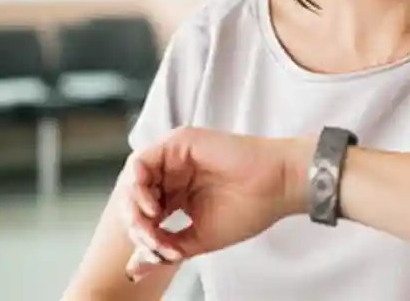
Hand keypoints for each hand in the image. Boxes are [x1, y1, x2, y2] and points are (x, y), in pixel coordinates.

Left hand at [122, 127, 313, 281]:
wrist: (275, 186)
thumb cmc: (248, 209)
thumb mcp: (198, 237)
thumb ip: (164, 248)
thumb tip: (133, 269)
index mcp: (178, 194)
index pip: (145, 213)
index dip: (144, 235)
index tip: (158, 254)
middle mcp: (174, 173)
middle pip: (136, 196)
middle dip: (137, 222)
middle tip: (151, 240)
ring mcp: (175, 157)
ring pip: (136, 179)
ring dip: (135, 205)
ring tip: (151, 223)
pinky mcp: (179, 142)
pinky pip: (143, 161)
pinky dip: (139, 184)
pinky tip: (152, 205)